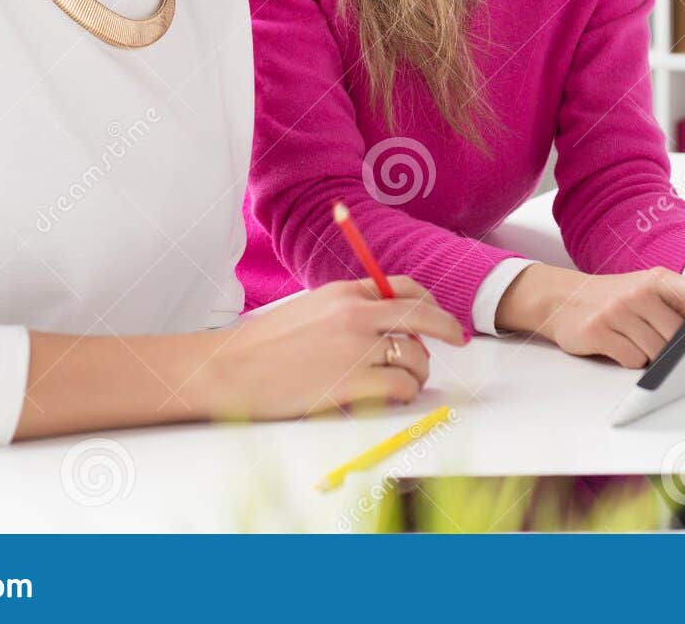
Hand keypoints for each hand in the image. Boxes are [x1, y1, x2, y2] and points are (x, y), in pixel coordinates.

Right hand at [197, 276, 464, 418]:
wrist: (227, 369)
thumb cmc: (262, 346)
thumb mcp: (308, 310)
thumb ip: (346, 311)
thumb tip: (386, 325)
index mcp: (344, 293)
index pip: (404, 287)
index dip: (431, 302)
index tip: (441, 316)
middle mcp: (354, 314)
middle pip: (422, 316)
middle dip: (447, 329)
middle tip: (457, 343)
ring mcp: (354, 347)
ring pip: (415, 355)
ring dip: (419, 371)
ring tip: (407, 382)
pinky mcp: (350, 381)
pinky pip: (402, 385)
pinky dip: (407, 393)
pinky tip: (396, 397)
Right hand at [496, 264, 684, 368]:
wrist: (563, 298)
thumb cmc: (615, 299)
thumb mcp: (648, 289)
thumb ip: (681, 302)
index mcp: (659, 279)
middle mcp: (640, 291)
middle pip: (681, 338)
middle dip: (677, 349)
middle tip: (661, 340)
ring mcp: (619, 310)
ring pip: (657, 353)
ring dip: (649, 354)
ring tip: (633, 337)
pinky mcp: (599, 330)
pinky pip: (632, 360)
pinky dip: (628, 359)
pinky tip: (617, 343)